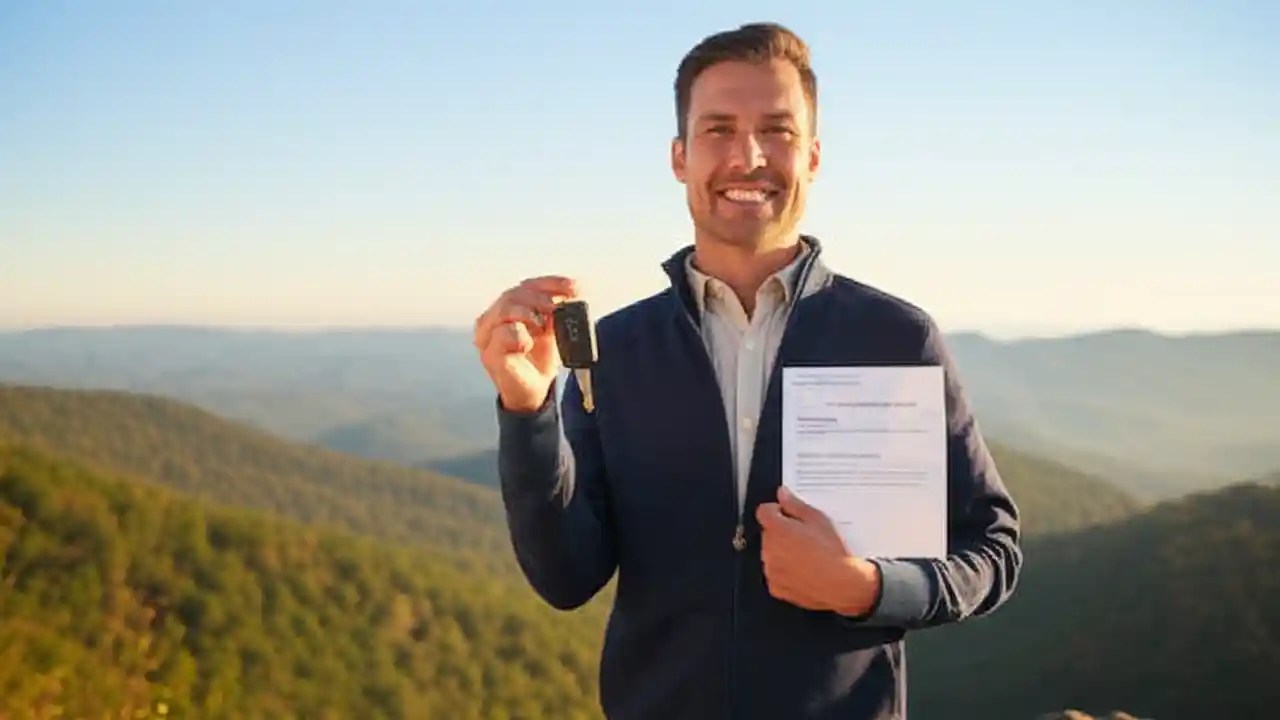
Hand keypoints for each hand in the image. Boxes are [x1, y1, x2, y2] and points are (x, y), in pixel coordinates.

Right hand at [474, 276, 578, 411]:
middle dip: (540, 298)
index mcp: (508, 308)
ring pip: (505, 309)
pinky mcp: (490, 354)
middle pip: (514, 294)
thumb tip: (574, 292)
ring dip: (529, 313)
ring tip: (542, 327)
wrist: (533, 391)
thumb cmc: (538, 358)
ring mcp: (488, 336)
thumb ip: (558, 309)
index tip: (572, 287)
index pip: (526, 286)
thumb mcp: (552, 328)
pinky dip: (519, 335)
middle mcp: (493, 319)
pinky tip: (527, 344)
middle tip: (558, 307)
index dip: (550, 283)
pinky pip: (503, 334)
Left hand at [756, 486, 880, 616]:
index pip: (764, 511)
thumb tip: (783, 495)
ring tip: (806, 555)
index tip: (786, 513)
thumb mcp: (817, 519)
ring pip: (771, 554)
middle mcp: (769, 549)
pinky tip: (803, 569)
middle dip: (781, 532)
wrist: (840, 584)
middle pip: (768, 533)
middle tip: (804, 536)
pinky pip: (775, 574)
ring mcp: (771, 569)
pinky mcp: (776, 586)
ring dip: (782, 552)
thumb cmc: (831, 554)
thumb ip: (795, 504)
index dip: (776, 510)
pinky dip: (785, 572)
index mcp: (777, 529)